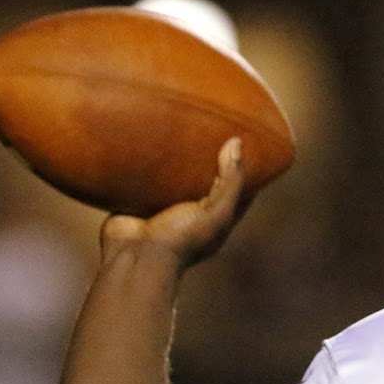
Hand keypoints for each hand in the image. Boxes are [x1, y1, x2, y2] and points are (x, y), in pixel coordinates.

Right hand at [99, 138, 248, 268]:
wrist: (134, 255)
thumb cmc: (181, 238)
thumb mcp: (216, 211)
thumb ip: (231, 180)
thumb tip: (237, 142)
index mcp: (216, 219)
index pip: (238, 191)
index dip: (245, 170)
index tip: (248, 144)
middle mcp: (192, 213)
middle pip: (205, 182)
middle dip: (208, 160)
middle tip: (211, 128)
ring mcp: (165, 208)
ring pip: (174, 179)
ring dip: (176, 160)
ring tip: (179, 128)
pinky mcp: (139, 202)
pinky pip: (145, 179)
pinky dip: (147, 164)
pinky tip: (147, 141)